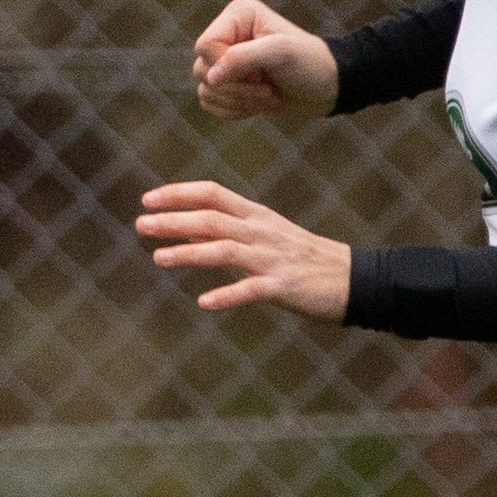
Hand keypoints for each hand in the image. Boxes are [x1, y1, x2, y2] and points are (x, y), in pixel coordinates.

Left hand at [136, 177, 354, 323]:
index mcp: (257, 217)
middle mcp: (262, 233)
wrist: (355, 279)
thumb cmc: (303, 259)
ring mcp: (273, 259)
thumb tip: (183, 231)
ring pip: (226, 250)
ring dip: (190, 253)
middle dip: (174, 221)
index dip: (180, 194)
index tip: (148, 199)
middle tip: (141, 224)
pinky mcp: (284, 286)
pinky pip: (252, 290)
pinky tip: (204, 302)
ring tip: (158, 258)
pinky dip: (228, 295)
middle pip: (213, 220)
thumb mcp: (264, 238)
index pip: (214, 195)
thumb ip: (226, 234)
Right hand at [190, 0, 339, 123]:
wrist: (327, 88)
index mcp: (238, 16)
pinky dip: (232, 110)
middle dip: (235, 87)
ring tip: (268, 97)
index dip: (225, 66)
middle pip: (202, 69)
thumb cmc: (309, 64)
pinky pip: (209, 102)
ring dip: (237, 101)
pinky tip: (258, 105)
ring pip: (205, 89)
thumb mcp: (280, 53)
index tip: (259, 73)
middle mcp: (228, 35)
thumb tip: (209, 78)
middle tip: (267, 89)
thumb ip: (241, 58)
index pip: (206, 45)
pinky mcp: (226, 83)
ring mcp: (225, 61)